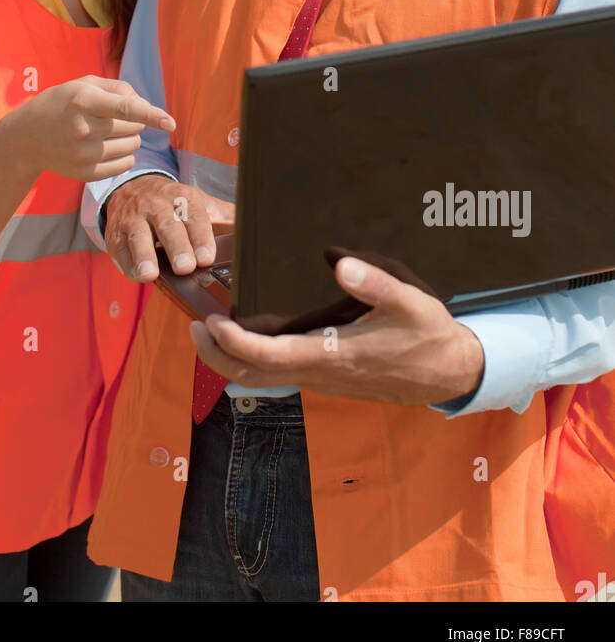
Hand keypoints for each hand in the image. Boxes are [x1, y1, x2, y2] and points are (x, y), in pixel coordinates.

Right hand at [5, 75, 174, 182]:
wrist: (25, 138)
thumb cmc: (61, 104)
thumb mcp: (83, 84)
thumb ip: (118, 88)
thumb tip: (144, 106)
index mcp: (83, 100)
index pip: (125, 108)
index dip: (151, 114)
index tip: (171, 123)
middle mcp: (84, 128)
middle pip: (134, 126)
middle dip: (133, 120)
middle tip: (109, 117)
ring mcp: (84, 154)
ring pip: (133, 146)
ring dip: (129, 137)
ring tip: (105, 132)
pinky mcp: (85, 173)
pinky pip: (125, 165)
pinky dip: (124, 155)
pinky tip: (104, 147)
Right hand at [104, 176, 234, 282]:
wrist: (133, 190)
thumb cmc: (175, 205)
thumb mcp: (200, 205)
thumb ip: (225, 217)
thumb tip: (257, 225)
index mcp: (182, 198)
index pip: (194, 215)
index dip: (201, 236)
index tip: (207, 258)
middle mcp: (157, 205)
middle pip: (167, 225)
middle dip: (176, 245)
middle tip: (185, 267)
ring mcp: (134, 219)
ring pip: (138, 235)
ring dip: (144, 255)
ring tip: (151, 274)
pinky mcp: (115, 234)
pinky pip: (119, 249)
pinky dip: (126, 263)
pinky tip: (135, 275)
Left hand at [190, 255, 484, 406]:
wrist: (450, 373)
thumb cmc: (429, 335)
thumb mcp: (410, 302)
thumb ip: (376, 283)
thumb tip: (339, 262)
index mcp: (333, 354)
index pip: (268, 356)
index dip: (233, 342)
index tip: (211, 320)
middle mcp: (320, 373)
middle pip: (252, 375)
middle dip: (216, 355)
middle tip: (192, 327)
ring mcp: (322, 379)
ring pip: (264, 378)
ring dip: (232, 359)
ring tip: (210, 329)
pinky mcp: (327, 377)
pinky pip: (280, 374)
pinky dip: (254, 360)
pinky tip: (250, 335)